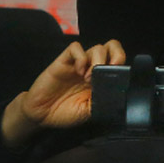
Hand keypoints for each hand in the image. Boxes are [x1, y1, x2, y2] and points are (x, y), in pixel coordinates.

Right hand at [1, 40, 126, 147]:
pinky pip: (75, 48)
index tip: (118, 77)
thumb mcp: (89, 111)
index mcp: (101, 79)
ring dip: (97, 61)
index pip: (119, 61)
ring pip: (97, 47)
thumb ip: (102, 100)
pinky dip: (80, 57)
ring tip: (88, 79)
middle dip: (116, 55)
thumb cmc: (65, 112)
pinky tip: (78, 71)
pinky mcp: (64, 61)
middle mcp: (93, 68)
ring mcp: (79, 63)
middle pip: (112, 47)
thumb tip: (116, 92)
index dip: (122, 65)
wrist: (41, 115)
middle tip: (108, 71)